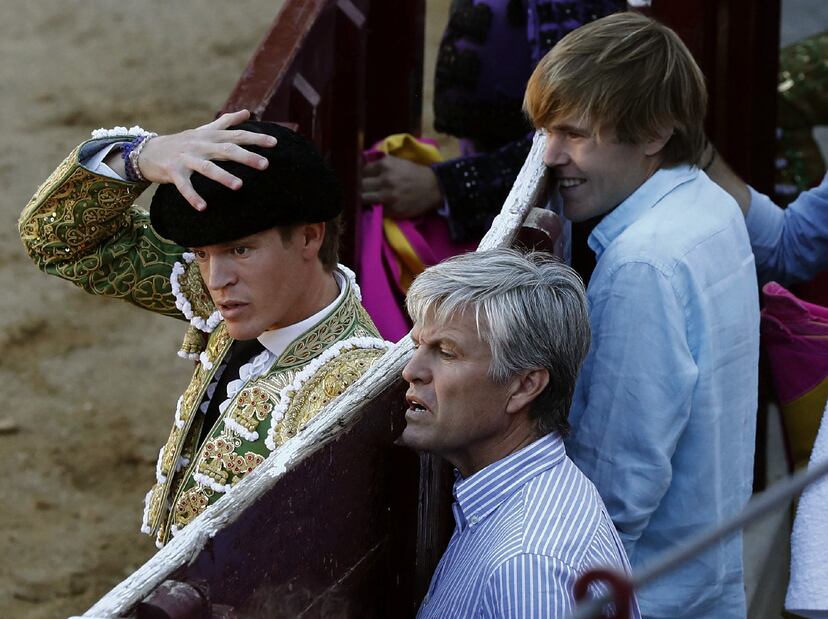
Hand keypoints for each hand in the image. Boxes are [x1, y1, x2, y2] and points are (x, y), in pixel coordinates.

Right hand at [107, 110, 277, 210]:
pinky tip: (203, 207)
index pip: (237, 136)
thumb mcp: (204, 130)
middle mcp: (200, 145)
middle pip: (226, 150)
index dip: (256, 138)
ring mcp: (186, 158)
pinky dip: (192, 196)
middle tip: (265, 165)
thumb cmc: (183, 142)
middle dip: (246, 156)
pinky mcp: (172, 172)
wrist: (149, 151)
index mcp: (210, 136)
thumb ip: (226, 122)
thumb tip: (247, 112)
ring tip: (239, 186)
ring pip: (206, 167)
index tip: (275, 142)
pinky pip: (184, 185)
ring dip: (223, 176)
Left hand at [361, 155, 442, 217]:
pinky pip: (375, 210)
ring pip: (362, 199)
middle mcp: (385, 180)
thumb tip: (361, 167)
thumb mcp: (397, 162)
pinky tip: (376, 206)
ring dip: (363, 199)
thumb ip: (380, 164)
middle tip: (360, 190)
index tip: (360, 180)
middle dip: (358, 188)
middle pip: (359, 185)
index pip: (361, 171)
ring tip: (365, 199)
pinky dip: (374, 208)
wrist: (434, 187)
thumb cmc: (414, 173)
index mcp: (385, 165)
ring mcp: (388, 196)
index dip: (360, 176)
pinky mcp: (392, 210)